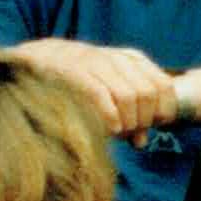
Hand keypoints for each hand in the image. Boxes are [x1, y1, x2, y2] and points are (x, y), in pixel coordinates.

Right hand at [19, 37, 181, 135]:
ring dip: (127, 122)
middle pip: (147, 94)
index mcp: (129, 59)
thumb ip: (129, 114)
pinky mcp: (75, 71)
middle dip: (142, 120)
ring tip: (117, 132)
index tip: (151, 125)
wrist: (37, 61)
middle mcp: (116, 59)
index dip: (163, 110)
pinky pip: (102, 95)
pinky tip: (109, 129)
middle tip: (129, 132)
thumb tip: (141, 141)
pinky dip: (111, 117)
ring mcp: (96, 62)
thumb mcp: (109, 91)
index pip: (163, 85)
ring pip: (129, 96)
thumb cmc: (78, 83)